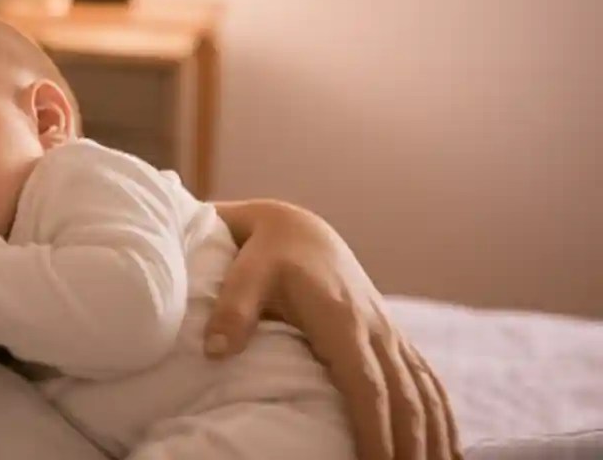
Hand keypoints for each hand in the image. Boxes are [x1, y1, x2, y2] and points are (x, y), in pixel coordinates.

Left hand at [207, 200, 461, 459]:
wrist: (296, 228)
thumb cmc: (266, 253)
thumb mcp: (245, 272)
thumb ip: (232, 309)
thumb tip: (216, 350)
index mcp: (342, 319)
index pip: (366, 385)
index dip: (375, 429)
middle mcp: (375, 330)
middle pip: (405, 399)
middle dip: (411, 447)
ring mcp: (388, 334)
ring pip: (425, 393)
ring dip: (436, 438)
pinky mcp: (392, 339)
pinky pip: (427, 382)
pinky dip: (442, 418)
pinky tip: (450, 450)